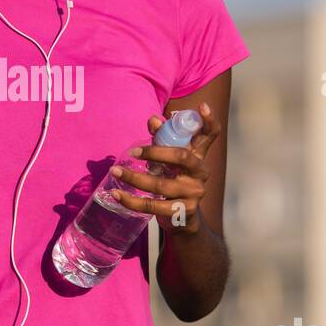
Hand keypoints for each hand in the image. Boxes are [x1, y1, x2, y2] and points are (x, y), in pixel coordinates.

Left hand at [110, 101, 219, 235]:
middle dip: (155, 152)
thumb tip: (153, 120)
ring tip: (115, 172)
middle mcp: (200, 172)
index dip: (209, 121)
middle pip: (181, 156)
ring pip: (161, 184)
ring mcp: (194, 193)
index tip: (202, 106)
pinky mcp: (182, 212)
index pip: (210, 135)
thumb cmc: (174, 180)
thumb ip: (162, 138)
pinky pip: (153, 205)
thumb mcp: (169, 159)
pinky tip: (117, 195)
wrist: (184, 218)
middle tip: (132, 152)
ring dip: (134, 178)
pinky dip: (132, 201)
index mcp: (199, 155)